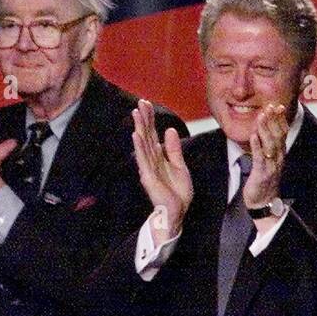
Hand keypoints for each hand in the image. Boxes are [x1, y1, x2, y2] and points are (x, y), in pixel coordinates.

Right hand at [132, 99, 191, 243]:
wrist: (176, 213)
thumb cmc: (177, 192)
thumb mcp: (180, 166)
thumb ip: (174, 149)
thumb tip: (169, 130)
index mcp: (159, 157)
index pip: (153, 134)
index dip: (150, 119)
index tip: (146, 103)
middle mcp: (151, 161)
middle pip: (147, 136)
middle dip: (144, 119)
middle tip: (140, 102)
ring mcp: (149, 169)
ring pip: (143, 145)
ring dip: (139, 128)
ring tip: (136, 114)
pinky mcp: (149, 178)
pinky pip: (143, 160)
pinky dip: (139, 147)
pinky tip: (136, 135)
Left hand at [242, 103, 288, 208]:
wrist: (263, 202)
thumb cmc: (263, 180)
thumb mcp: (268, 160)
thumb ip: (266, 146)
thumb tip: (261, 130)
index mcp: (280, 153)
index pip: (282, 132)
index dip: (280, 119)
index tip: (277, 105)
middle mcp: (278, 157)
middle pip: (278, 135)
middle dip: (274, 120)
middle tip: (269, 106)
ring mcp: (271, 165)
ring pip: (270, 144)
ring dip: (265, 129)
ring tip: (261, 116)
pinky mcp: (262, 173)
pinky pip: (260, 158)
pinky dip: (257, 146)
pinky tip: (253, 136)